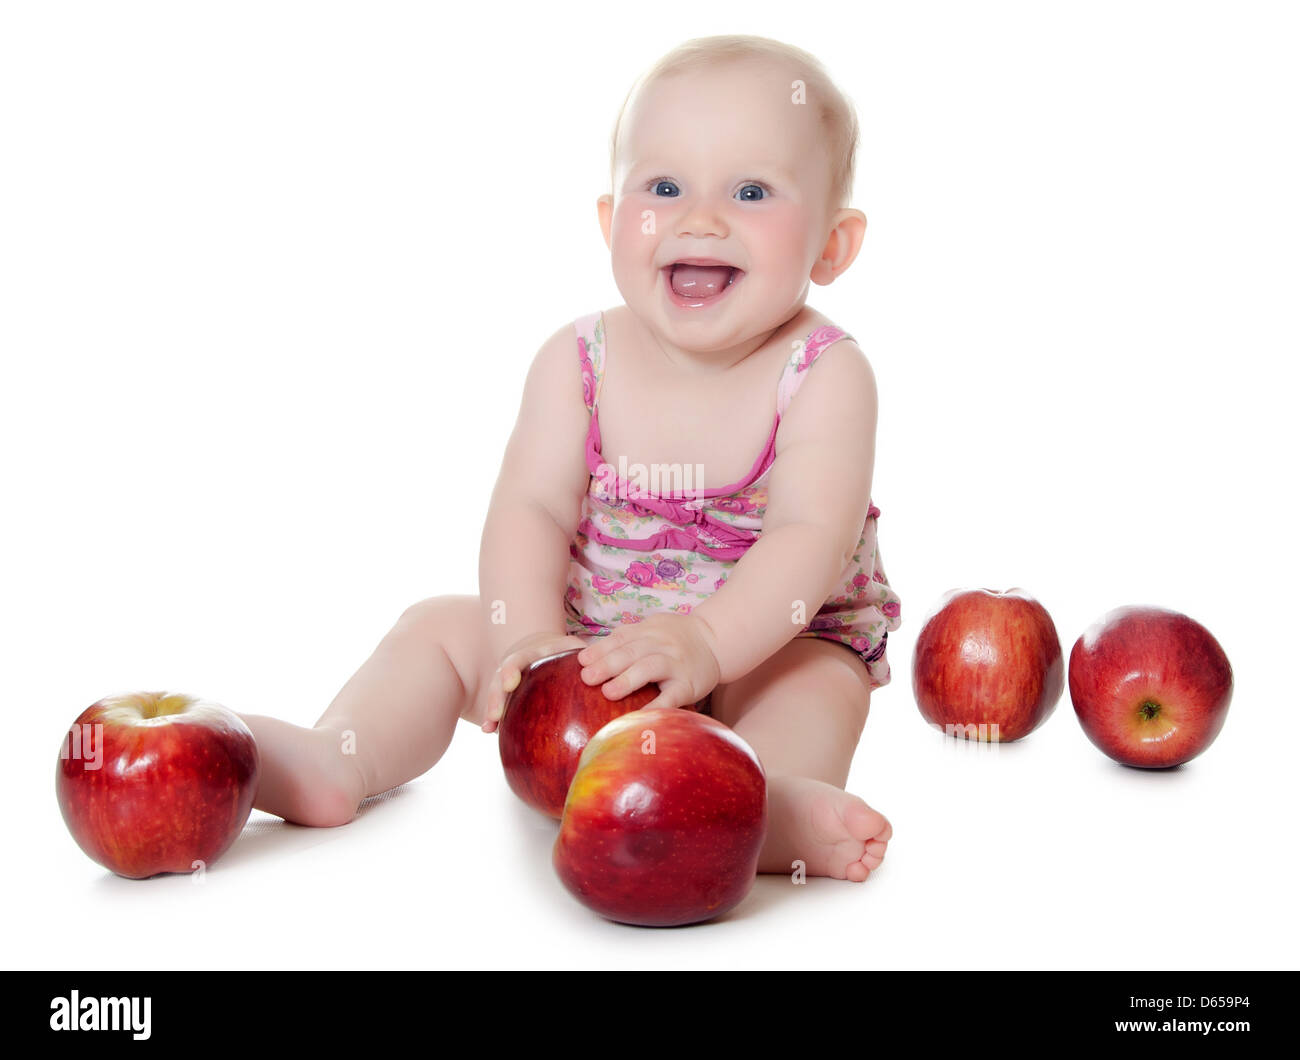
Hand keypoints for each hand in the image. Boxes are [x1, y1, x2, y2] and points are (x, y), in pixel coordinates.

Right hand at [482, 631, 590, 733]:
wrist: (544, 648)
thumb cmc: (565, 651)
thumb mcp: (575, 648)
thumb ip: (590, 657)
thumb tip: (611, 676)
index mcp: (533, 653)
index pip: (519, 659)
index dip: (512, 670)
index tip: (511, 682)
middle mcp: (516, 665)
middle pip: (501, 678)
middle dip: (496, 696)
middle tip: (495, 714)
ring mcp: (509, 680)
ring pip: (497, 693)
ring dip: (492, 710)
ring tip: (489, 728)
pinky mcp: (509, 696)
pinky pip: (500, 707)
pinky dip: (494, 719)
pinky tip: (489, 731)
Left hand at [576, 612, 721, 710]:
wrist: (716, 640)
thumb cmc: (676, 638)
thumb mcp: (652, 628)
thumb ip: (626, 639)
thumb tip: (590, 655)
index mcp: (648, 631)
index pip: (620, 639)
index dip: (600, 650)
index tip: (580, 662)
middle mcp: (661, 644)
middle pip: (631, 652)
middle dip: (607, 664)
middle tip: (586, 678)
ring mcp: (676, 664)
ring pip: (650, 668)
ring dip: (628, 679)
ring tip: (608, 692)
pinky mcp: (689, 684)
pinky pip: (672, 695)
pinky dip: (657, 705)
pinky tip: (641, 716)